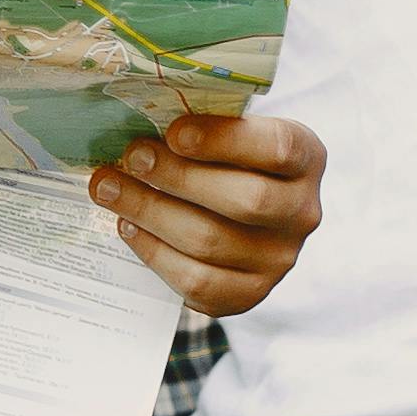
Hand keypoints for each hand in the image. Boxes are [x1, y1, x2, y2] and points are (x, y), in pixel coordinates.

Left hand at [87, 109, 329, 318]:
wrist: (238, 221)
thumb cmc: (226, 161)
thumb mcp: (231, 132)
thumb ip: (202, 126)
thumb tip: (139, 121)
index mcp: (306, 158)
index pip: (278, 148)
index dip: (225, 140)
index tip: (174, 131)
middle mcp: (302, 212)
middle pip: (246, 200)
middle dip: (179, 177)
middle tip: (132, 158)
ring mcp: (279, 260)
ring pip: (211, 241)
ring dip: (151, 211)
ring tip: (109, 188)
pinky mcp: (248, 294)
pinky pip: (196, 280)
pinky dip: (154, 251)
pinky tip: (128, 226)